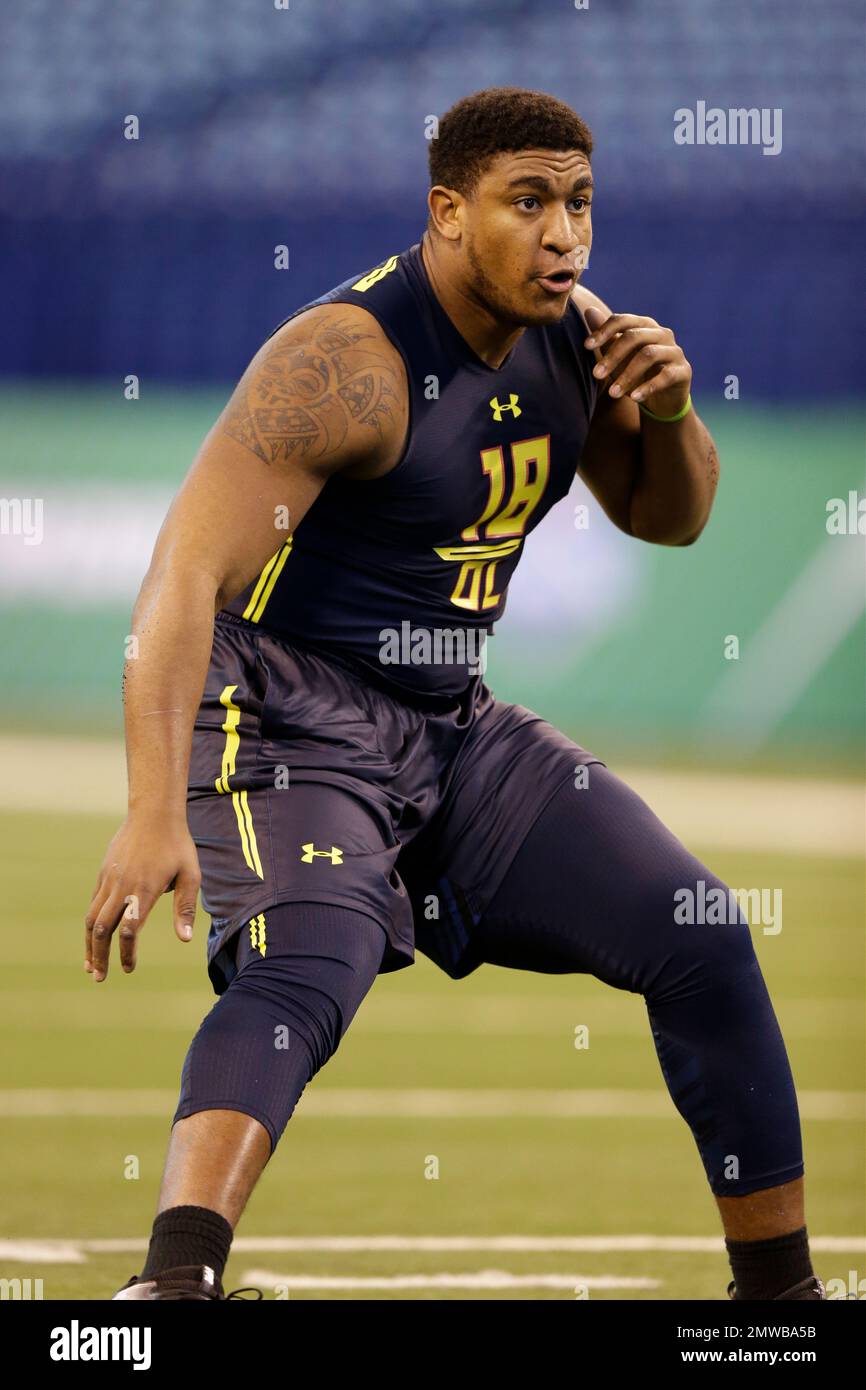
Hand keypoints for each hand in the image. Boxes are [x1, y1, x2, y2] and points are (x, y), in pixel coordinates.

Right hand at [84, 812, 200, 981]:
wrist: (154, 813)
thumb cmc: (177, 845)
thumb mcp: (191, 875)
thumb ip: (185, 908)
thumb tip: (185, 939)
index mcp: (144, 890)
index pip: (129, 929)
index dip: (127, 952)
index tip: (129, 968)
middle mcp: (121, 886)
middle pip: (102, 928)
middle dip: (99, 956)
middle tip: (100, 977)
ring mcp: (109, 879)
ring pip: (91, 917)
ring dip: (89, 943)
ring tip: (90, 965)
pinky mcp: (103, 873)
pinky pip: (93, 902)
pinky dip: (91, 923)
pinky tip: (94, 936)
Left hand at [584, 306, 691, 417]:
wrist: (662, 399)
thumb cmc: (637, 374)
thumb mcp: (618, 357)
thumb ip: (606, 337)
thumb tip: (588, 310)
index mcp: (645, 326)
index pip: (623, 320)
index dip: (604, 331)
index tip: (586, 346)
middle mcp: (662, 334)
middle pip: (634, 336)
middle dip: (613, 356)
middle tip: (596, 374)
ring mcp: (674, 351)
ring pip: (649, 355)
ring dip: (627, 375)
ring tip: (612, 393)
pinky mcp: (683, 371)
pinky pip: (665, 376)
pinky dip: (648, 387)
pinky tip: (634, 398)